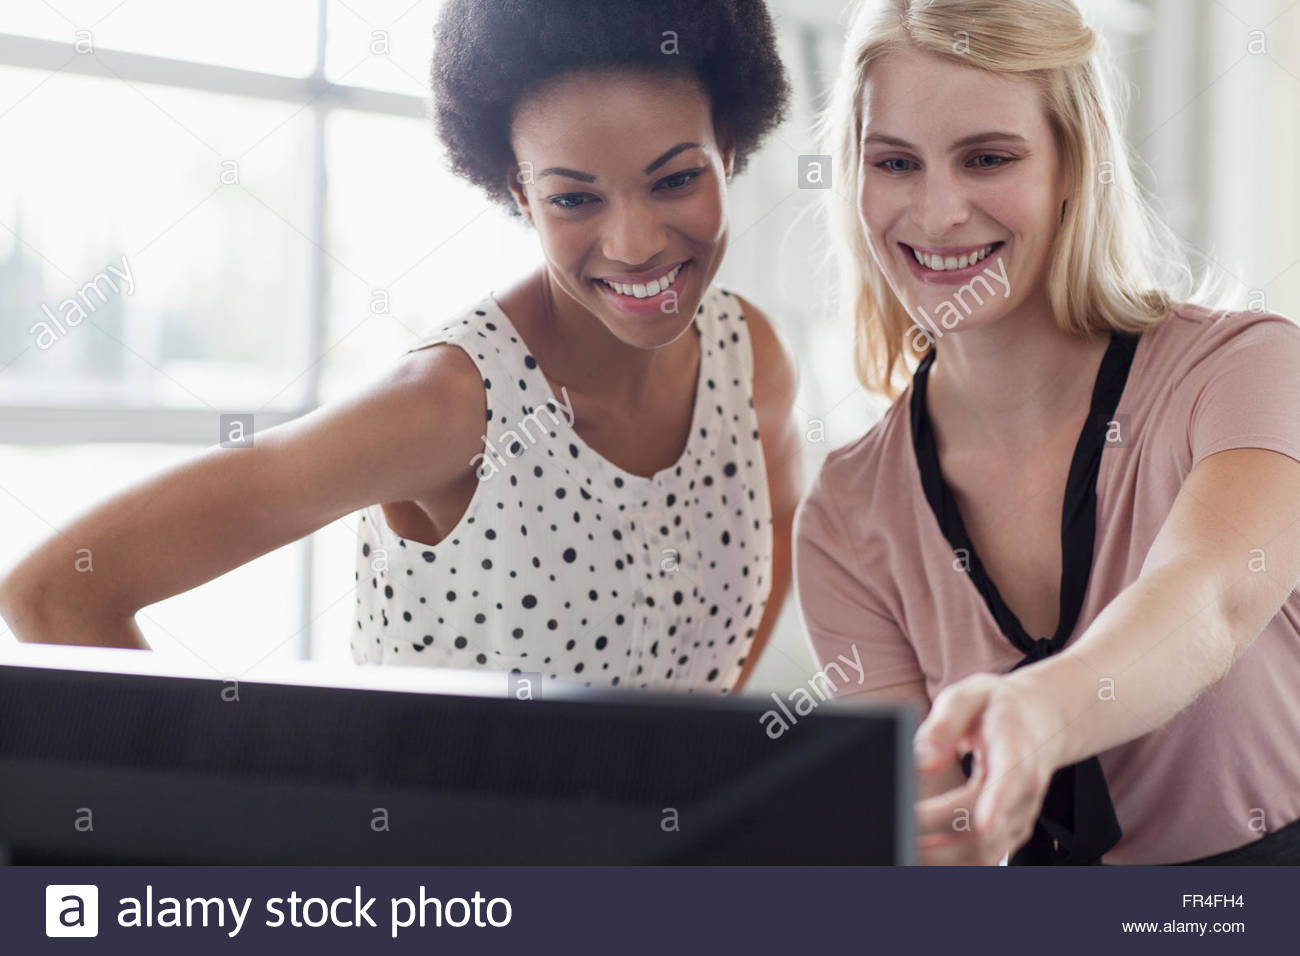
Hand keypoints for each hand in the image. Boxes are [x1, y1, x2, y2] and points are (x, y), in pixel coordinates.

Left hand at [913, 673, 1059, 864]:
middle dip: (939, 836)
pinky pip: (982, 857)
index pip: (1011, 778)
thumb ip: (944, 723)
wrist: (1039, 720)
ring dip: (941, 859)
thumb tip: (923, 761)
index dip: (998, 803)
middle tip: (897, 830)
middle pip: (986, 827)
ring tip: (901, 847)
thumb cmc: (997, 707)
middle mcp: (1023, 790)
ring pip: (984, 853)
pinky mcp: (1010, 832)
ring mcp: (1019, 816)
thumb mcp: (969, 695)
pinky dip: (950, 863)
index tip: (982, 822)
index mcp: (1016, 749)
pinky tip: (920, 855)